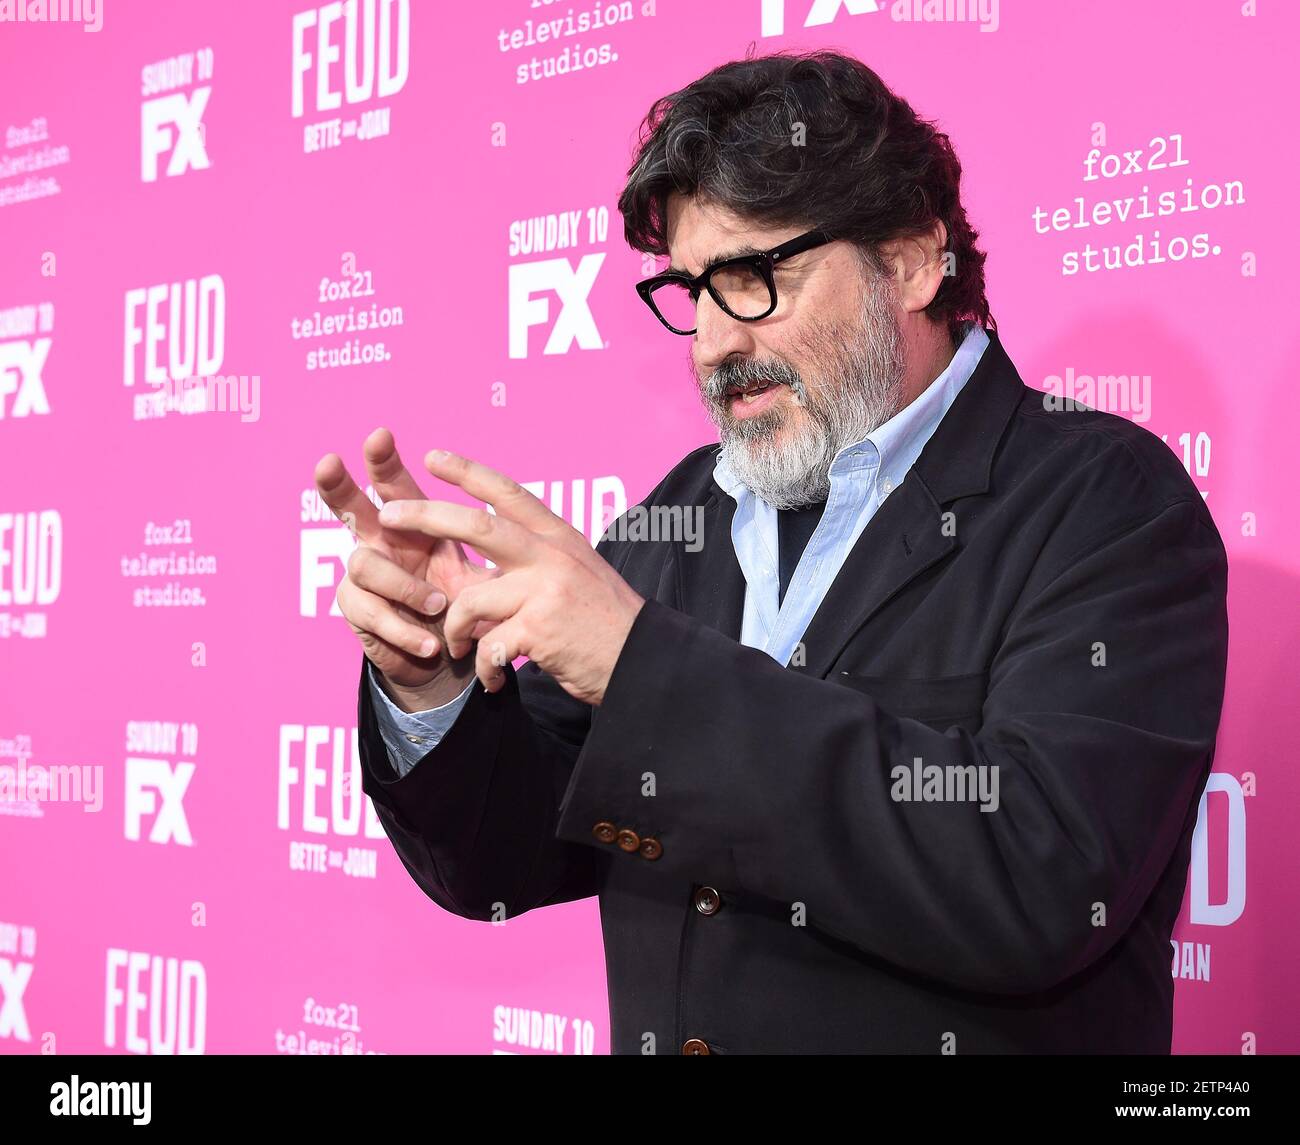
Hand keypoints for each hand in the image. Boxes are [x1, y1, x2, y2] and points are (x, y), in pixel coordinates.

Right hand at [314, 428, 497, 696]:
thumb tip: (517, 532)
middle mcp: (380, 540)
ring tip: (438, 606)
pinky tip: (428, 645)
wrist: (445, 657)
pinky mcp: (356, 610)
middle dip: (337, 484)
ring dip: (405, 586)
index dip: (384, 460)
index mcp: (412, 523)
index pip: (394, 484)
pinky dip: (404, 629)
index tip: (382, 434)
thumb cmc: (461, 604)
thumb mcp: (478, 577)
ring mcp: (364, 574)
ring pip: (365, 564)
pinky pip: (372, 612)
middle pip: (349, 506)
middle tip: (328, 462)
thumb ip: (489, 560)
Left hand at [377, 450, 646, 704]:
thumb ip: (538, 559)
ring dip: (454, 629)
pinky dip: (484, 668)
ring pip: (469, 601)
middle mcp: (551, 557)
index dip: (468, 472)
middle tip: (387, 515)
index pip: (507, 493)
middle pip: (475, 525)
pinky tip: (495, 679)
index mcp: (559, 538)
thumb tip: (493, 554)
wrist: (642, 662)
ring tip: (458, 648)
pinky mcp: (539, 631)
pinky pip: (487, 647)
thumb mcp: (578, 572)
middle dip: (424, 516)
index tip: (433, 456)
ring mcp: (545, 592)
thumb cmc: (605, 623)